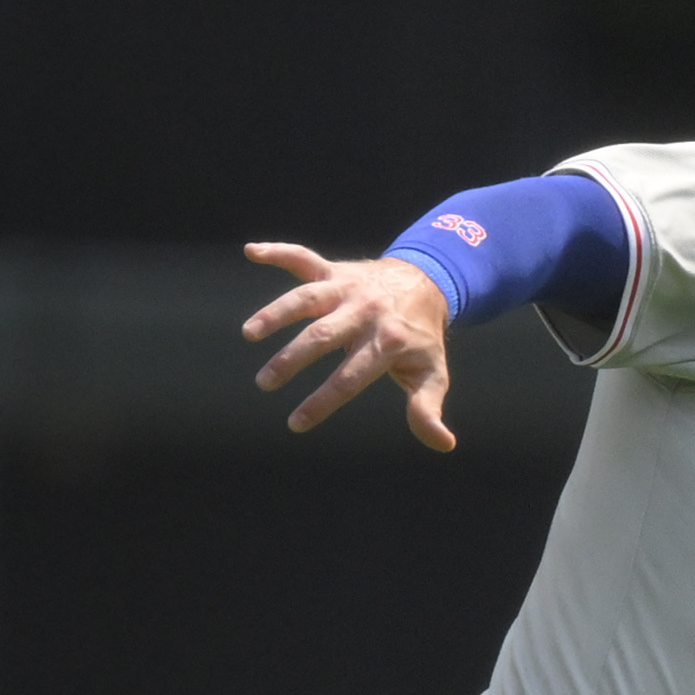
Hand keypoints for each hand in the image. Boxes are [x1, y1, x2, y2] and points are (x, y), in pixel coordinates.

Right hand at [243, 245, 455, 450]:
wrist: (428, 282)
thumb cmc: (421, 337)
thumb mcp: (432, 373)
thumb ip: (428, 408)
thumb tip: (444, 443)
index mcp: (387, 341)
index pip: (349, 378)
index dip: (322, 402)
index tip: (296, 423)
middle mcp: (365, 311)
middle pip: (322, 336)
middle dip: (291, 360)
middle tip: (265, 383)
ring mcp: (347, 288)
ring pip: (306, 298)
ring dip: (275, 313)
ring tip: (250, 332)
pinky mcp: (334, 270)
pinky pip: (304, 259)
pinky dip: (278, 252)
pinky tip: (252, 251)